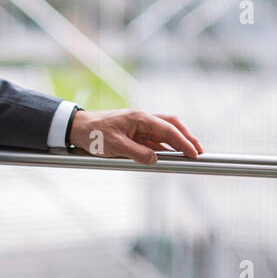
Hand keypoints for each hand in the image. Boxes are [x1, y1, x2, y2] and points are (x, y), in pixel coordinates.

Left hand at [69, 108, 203, 164]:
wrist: (77, 128)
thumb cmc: (94, 133)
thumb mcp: (115, 146)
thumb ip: (137, 154)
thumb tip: (155, 159)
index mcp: (140, 118)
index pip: (168, 129)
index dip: (183, 141)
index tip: (194, 152)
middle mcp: (142, 119)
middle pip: (171, 125)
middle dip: (186, 137)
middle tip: (199, 151)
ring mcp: (138, 126)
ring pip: (163, 133)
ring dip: (176, 143)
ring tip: (188, 155)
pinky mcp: (133, 134)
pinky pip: (153, 140)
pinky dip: (163, 147)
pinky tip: (168, 156)